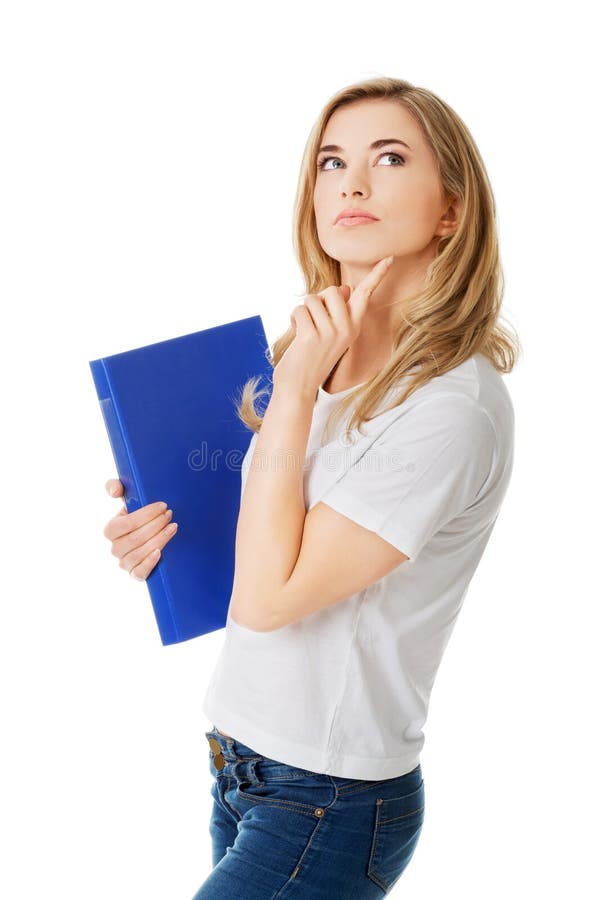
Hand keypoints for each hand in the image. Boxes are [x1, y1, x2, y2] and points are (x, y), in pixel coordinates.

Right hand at [103, 478, 177, 580]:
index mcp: (111, 529)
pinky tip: (160, 552)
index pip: (126, 523)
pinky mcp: (136, 574)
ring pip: (140, 554)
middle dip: (155, 525)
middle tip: (170, 515)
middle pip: (135, 538)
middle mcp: (116, 548)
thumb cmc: (140, 518)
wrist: (154, 536)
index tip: (163, 506)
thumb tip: (114, 491)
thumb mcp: (129, 501)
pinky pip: (140, 573)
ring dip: (159, 539)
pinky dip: (149, 563)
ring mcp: (125, 563)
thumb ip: (117, 488)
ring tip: (173, 527)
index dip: (146, 514)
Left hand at [273, 256, 393, 395]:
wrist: (298, 387)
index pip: (366, 295)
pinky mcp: (313, 336)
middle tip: (314, 322)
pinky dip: (293, 320)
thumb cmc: (311, 357)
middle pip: (334, 290)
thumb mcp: (330, 333)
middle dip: (319, 300)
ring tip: (304, 332)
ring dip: (303, 312)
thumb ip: (338, 311)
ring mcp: (331, 333)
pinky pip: (299, 310)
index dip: (377, 275)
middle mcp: (347, 329)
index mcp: (353, 327)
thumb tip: (346, 288)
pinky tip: (297, 337)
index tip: (390, 258)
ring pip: (313, 299)